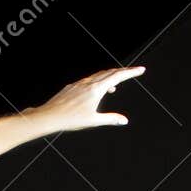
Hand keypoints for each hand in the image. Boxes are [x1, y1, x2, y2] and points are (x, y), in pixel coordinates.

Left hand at [26, 65, 145, 133]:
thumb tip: (124, 120)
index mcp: (96, 89)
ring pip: (98, 75)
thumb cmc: (70, 119)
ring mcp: (79, 83)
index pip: (118, 76)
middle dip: (123, 71)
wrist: (49, 116)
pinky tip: (96, 89)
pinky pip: (89, 80)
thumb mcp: (93, 120)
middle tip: (133, 72)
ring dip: (110, 76)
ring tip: (116, 83)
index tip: (141, 69)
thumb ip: (110, 119)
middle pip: (109, 72)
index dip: (131, 72)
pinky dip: (98, 81)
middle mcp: (88, 83)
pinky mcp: (72, 86)